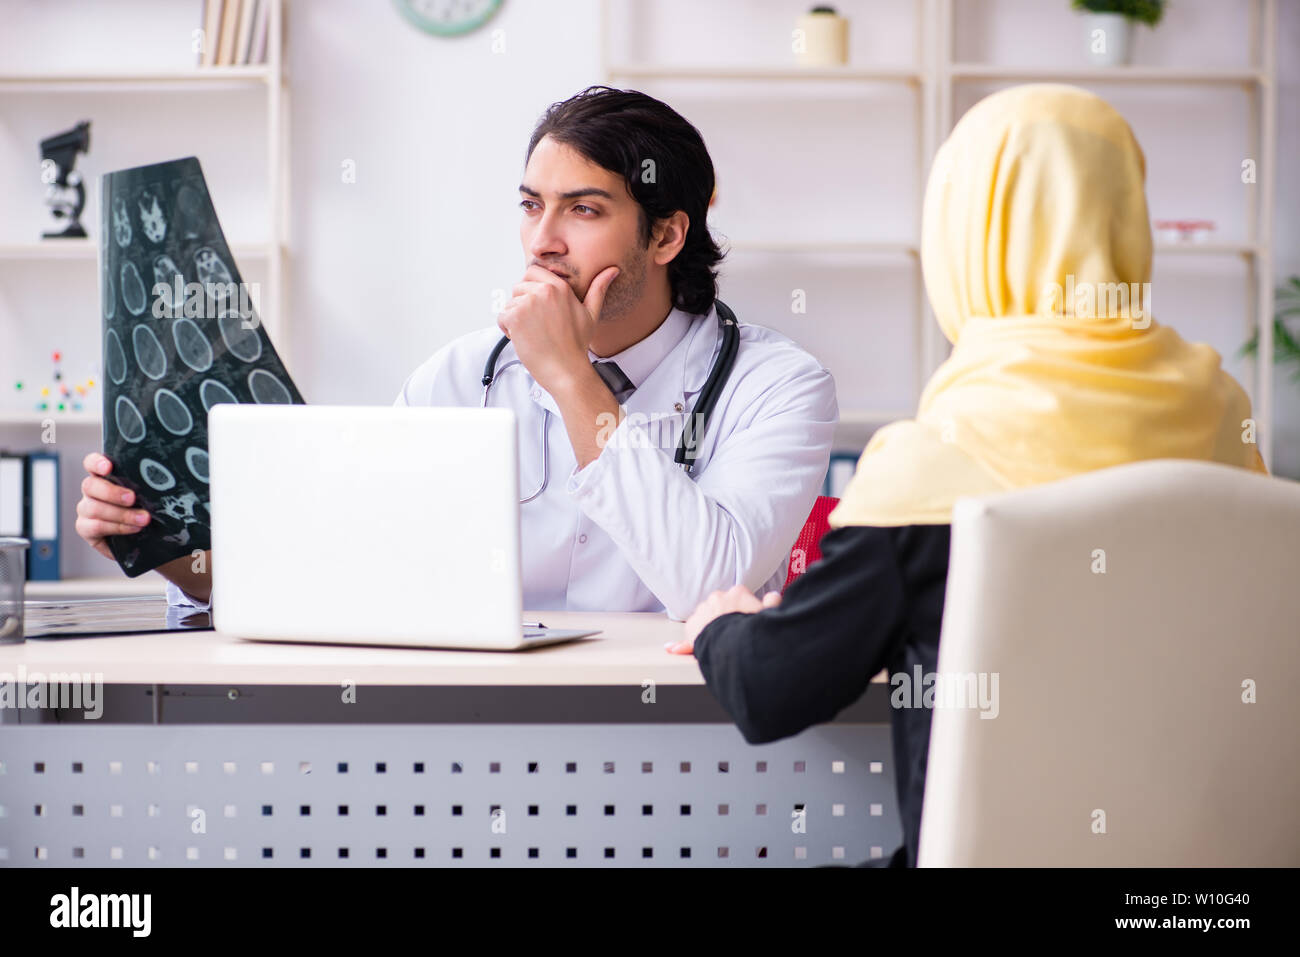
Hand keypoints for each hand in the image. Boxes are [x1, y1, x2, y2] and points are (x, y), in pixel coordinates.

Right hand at [74, 452, 149, 559]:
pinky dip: (118, 527)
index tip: (108, 466)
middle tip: (132, 498)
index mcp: (103, 477)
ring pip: (94, 508)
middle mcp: (92, 492)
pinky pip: (96, 527)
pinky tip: (134, 528)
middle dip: (112, 492)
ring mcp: (86, 510)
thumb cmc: (144, 508)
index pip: (91, 463)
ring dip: (122, 514)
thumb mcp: (146, 494)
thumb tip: (163, 478)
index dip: (97, 463)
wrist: (138, 537)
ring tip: (144, 518)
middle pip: (90, 486)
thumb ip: (146, 485)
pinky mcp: (86, 529)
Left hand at [497, 263, 618, 394]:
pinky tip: (524, 338)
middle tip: (536, 323)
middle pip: (518, 287)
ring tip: (533, 333)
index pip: (532, 271)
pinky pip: (502, 316)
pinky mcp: (515, 317)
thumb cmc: (577, 345)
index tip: (537, 305)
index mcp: (559, 287)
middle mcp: (543, 291)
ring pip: (509, 303)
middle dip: (522, 303)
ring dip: (515, 318)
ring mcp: (528, 303)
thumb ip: (598, 289)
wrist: (566, 370)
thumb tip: (612, 270)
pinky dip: (507, 329)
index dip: (530, 287)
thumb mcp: (591, 313)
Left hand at [666, 585, 781, 654]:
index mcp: (738, 593)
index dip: (745, 610)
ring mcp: (703, 609)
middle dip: (727, 615)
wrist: (733, 650)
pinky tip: (710, 643)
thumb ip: (773, 603)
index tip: (746, 621)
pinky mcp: (692, 623)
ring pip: (708, 615)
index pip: (741, 598)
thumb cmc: (752, 634)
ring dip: (713, 624)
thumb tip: (774, 595)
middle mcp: (718, 597)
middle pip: (723, 605)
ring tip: (722, 640)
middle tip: (734, 632)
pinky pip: (696, 627)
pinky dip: (700, 634)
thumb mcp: (769, 617)